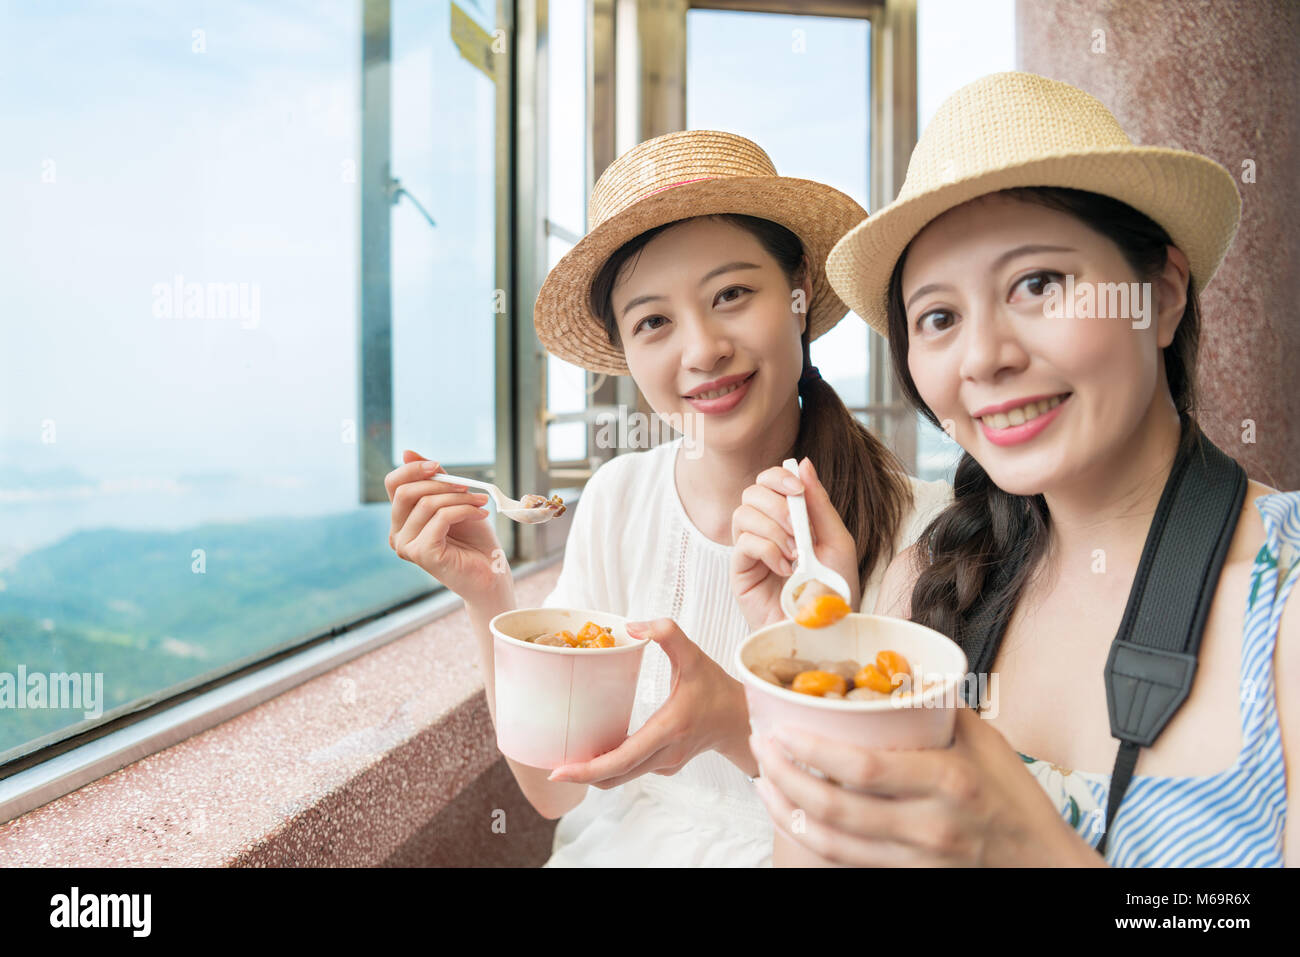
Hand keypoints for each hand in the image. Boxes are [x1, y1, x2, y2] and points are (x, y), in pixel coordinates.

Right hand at [385, 449, 506, 603]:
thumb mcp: (455, 500)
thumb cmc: (474, 540)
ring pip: (426, 503)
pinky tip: (481, 514)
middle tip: (469, 487)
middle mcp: (397, 534)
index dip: (414, 469)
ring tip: (481, 502)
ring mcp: (406, 546)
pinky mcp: (422, 554)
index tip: (439, 466)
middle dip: (441, 483)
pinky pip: (440, 518)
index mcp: (402, 520)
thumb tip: (407, 452)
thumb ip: (434, 479)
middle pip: (405, 492)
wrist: (492, 573)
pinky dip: (464, 510)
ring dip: (460, 498)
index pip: (393, 484)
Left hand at [547, 618, 756, 786]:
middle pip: (616, 775)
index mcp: (668, 729)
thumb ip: (667, 633)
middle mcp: (665, 754)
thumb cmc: (716, 687)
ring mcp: (665, 765)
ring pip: (623, 777)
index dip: (588, 769)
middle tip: (554, 770)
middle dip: (583, 776)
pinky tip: (598, 752)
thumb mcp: (694, 655)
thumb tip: (633, 626)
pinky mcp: (665, 766)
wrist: (742, 719)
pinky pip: (633, 771)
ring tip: (568, 761)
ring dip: (596, 773)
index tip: (559, 772)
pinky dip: (613, 767)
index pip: (622, 758)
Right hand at [730, 457, 859, 630]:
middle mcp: (766, 531)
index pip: (769, 481)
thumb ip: (819, 503)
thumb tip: (804, 462)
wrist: (826, 630)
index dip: (778, 476)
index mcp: (789, 520)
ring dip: (774, 529)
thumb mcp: (836, 541)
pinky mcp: (740, 572)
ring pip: (743, 514)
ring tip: (795, 554)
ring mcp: (751, 551)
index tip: (797, 488)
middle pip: (752, 492)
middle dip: (778, 506)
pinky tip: (785, 569)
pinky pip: (743, 543)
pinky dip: (768, 550)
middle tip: (799, 531)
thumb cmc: (833, 591)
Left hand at [749, 706, 1105, 866]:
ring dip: (787, 811)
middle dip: (784, 776)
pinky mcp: (909, 876)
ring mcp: (917, 857)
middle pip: (835, 807)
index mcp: (947, 781)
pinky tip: (793, 816)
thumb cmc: (1014, 800)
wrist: (1043, 866)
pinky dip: (810, 838)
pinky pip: (845, 861)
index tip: (781, 729)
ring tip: (764, 782)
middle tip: (762, 747)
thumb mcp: (985, 742)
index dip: (812, 751)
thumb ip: (937, 707)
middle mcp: (928, 824)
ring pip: (830, 841)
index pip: (863, 767)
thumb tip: (896, 667)